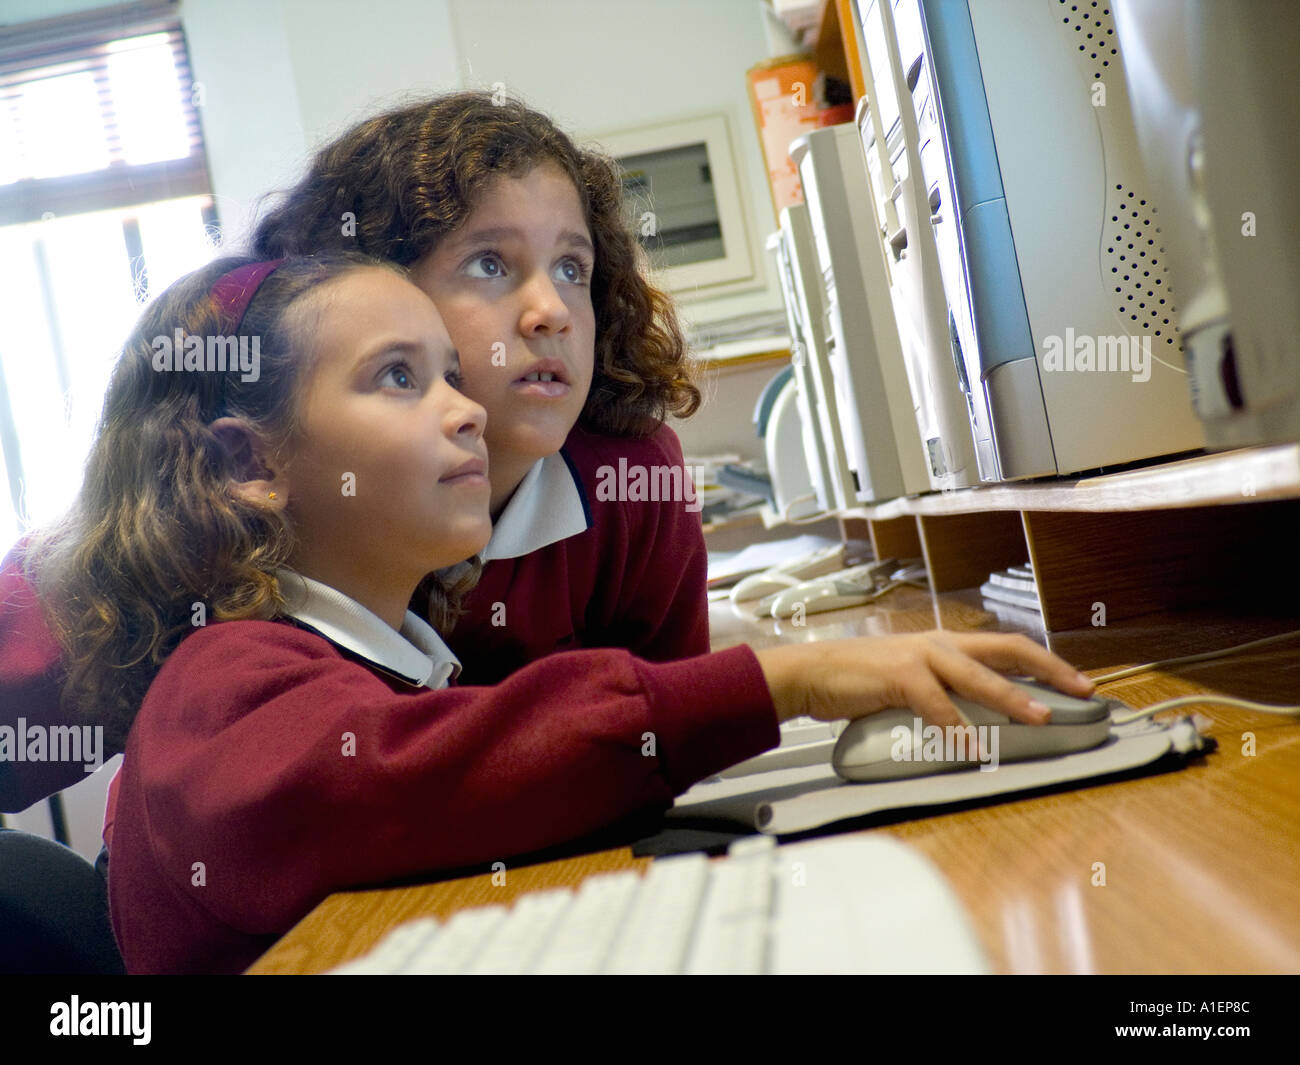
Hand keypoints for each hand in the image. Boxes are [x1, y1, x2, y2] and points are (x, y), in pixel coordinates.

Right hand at [754, 631, 1093, 727]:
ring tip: (1040, 717)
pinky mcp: (898, 676)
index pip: (1008, 646)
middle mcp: (940, 643)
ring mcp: (920, 656)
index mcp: (946, 644)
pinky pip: (936, 704)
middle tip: (1084, 689)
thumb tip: (977, 724)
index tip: (1079, 681)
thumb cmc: (859, 681)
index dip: (1048, 662)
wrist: (812, 673)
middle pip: (1008, 648)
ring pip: (979, 674)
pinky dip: (957, 727)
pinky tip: (971, 745)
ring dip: (1013, 697)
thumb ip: (943, 694)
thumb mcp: (909, 682)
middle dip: (1050, 668)